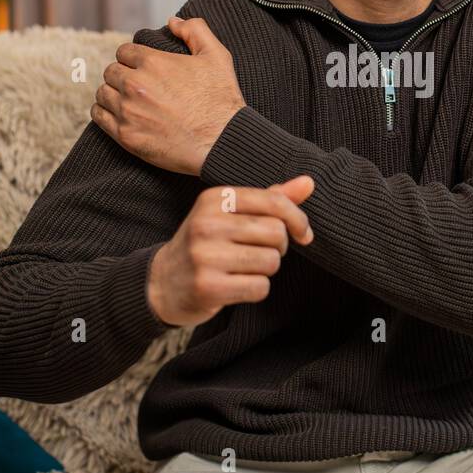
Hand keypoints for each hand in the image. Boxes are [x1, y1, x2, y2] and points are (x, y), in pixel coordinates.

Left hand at [92, 16, 246, 175]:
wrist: (221, 142)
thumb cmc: (221, 101)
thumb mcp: (217, 57)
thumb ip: (195, 31)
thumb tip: (173, 21)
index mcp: (153, 63)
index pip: (124, 52)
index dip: (133, 58)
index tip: (140, 67)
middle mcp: (135, 84)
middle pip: (111, 71)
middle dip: (122, 75)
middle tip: (136, 85)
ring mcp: (128, 111)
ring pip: (103, 93)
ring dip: (112, 93)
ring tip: (127, 100)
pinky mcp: (125, 135)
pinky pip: (99, 116)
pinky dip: (104, 112)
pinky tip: (116, 114)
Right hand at [147, 176, 315, 326]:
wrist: (163, 283)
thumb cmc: (207, 244)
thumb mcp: (231, 214)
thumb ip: (270, 199)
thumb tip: (309, 183)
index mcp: (215, 198)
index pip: (274, 202)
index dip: (298, 220)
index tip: (303, 234)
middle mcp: (206, 223)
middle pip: (277, 233)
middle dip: (278, 247)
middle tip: (260, 252)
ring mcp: (204, 255)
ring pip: (271, 262)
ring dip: (266, 270)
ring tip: (244, 268)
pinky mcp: (208, 287)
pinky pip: (259, 287)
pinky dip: (256, 289)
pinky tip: (236, 285)